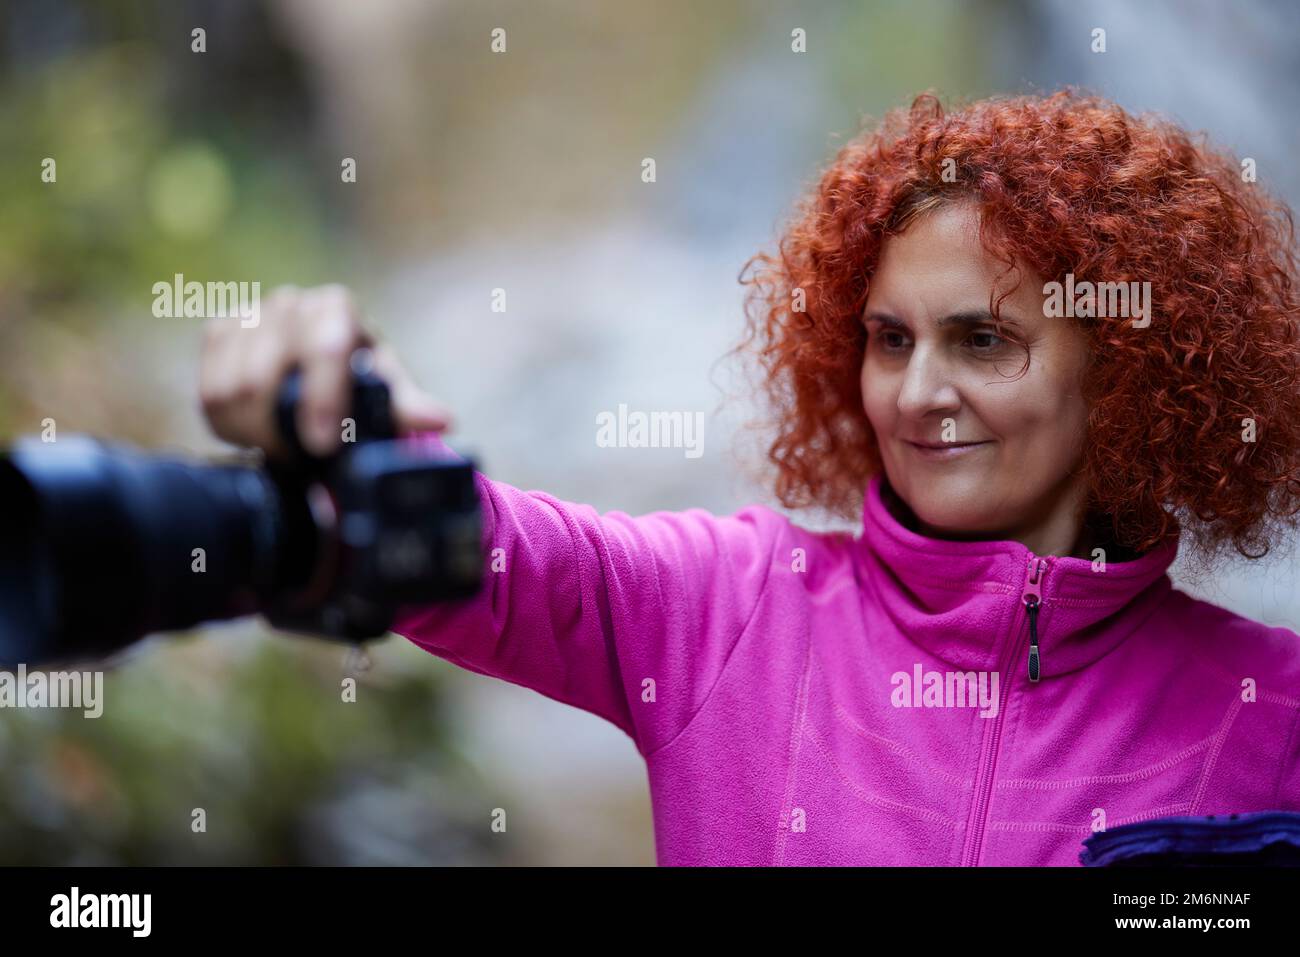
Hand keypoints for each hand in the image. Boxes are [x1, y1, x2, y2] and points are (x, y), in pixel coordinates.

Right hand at [198, 284, 451, 456]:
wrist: (327, 374)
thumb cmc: (364, 384)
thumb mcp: (389, 396)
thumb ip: (407, 408)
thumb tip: (438, 420)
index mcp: (336, 309)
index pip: (324, 347)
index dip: (321, 399)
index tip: (323, 443)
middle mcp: (290, 304)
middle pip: (263, 377)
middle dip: (280, 432)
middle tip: (301, 460)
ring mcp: (249, 316)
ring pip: (230, 388)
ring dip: (254, 433)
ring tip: (282, 448)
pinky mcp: (218, 335)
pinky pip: (207, 389)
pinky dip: (228, 422)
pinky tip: (256, 429)